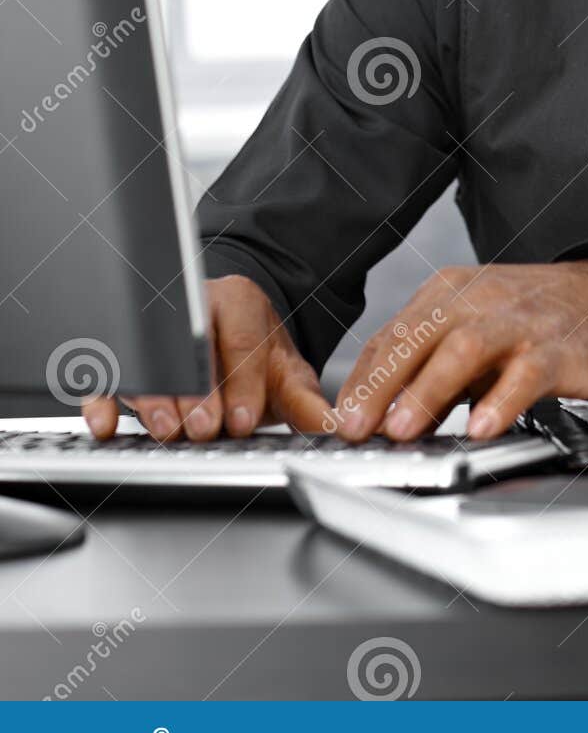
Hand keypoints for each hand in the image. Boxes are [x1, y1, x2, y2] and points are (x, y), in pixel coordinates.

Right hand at [81, 275, 332, 441]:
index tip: (244, 419)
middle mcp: (194, 307)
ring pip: (151, 360)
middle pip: (192, 347)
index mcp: (240, 302)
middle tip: (204, 428)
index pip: (242, 338)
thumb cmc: (253, 356)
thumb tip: (337, 428)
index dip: (243, 381)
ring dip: (156, 399)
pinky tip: (108, 424)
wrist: (224, 335)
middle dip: (198, 392)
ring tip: (168, 430)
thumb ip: (307, 403)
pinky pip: (110, 371)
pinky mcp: (127, 353)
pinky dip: (105, 399)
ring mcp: (158, 328)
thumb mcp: (286, 374)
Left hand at [333, 258, 587, 442]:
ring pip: (464, 349)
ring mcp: (517, 323)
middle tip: (357, 427)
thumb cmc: (526, 320)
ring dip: (428, 390)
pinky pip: (525, 374)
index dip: (363, 380)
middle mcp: (477, 301)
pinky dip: (500, 401)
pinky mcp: (556, 348)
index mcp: (447, 294)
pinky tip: (481, 427)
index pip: (392, 336)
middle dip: (382, 384)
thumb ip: (428, 372)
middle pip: (419, 337)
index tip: (340, 419)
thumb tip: (383, 419)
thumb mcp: (468, 335)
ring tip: (404, 429)